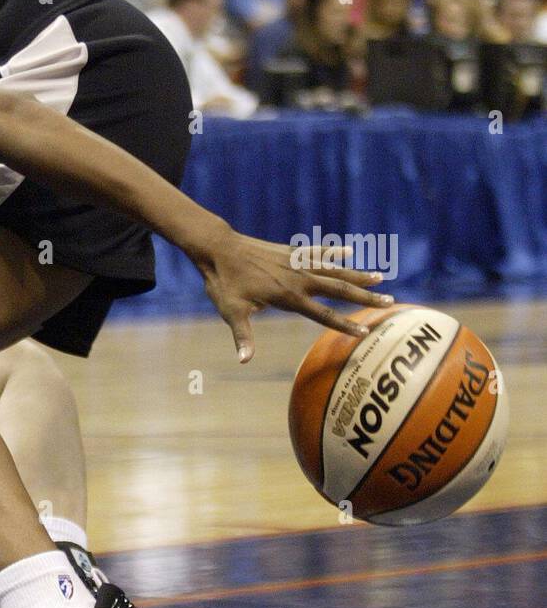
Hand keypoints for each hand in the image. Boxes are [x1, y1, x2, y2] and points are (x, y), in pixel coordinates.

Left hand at [191, 228, 393, 361]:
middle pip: (338, 290)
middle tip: (389, 302)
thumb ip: (242, 335)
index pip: (322, 314)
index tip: (365, 332)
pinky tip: (349, 252)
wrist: (219, 248)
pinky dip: (333, 253)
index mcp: (287, 296)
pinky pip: (317, 252)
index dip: (344, 324)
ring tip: (380, 277)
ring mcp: (296, 262)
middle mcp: (298, 278)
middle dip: (364, 297)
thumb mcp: (231, 312)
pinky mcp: (290, 251)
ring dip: (357, 275)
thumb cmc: (224, 282)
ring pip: (334, 269)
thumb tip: (244, 360)